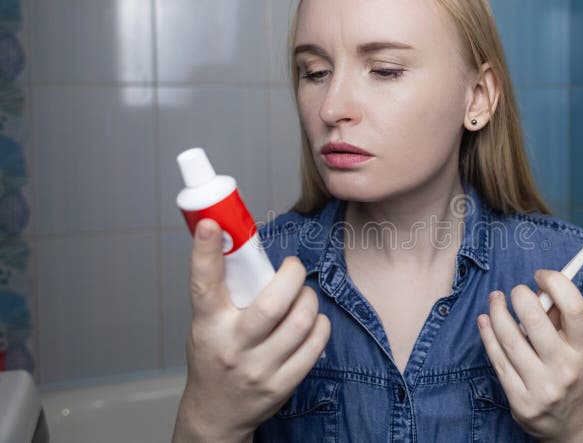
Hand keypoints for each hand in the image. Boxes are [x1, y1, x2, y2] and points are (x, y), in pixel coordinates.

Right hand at [172, 219, 330, 442]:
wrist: (216, 413)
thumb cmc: (214, 356)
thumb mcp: (207, 323)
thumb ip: (224, 291)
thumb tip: (239, 241)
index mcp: (208, 325)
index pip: (204, 284)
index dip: (205, 252)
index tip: (211, 224)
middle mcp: (232, 347)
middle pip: (272, 304)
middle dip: (291, 275)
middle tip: (293, 267)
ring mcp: (258, 368)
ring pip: (301, 322)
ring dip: (309, 299)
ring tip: (303, 296)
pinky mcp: (281, 385)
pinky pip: (315, 345)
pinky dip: (320, 325)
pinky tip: (313, 321)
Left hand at [476, 270, 582, 442]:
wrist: (574, 427)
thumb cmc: (574, 378)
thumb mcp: (579, 349)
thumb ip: (561, 319)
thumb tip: (538, 287)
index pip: (575, 309)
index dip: (556, 283)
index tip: (542, 275)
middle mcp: (564, 369)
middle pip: (534, 319)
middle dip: (519, 296)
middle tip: (515, 290)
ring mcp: (540, 387)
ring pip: (509, 338)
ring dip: (497, 312)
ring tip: (495, 300)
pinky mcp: (519, 400)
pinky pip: (497, 360)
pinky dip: (487, 335)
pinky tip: (485, 321)